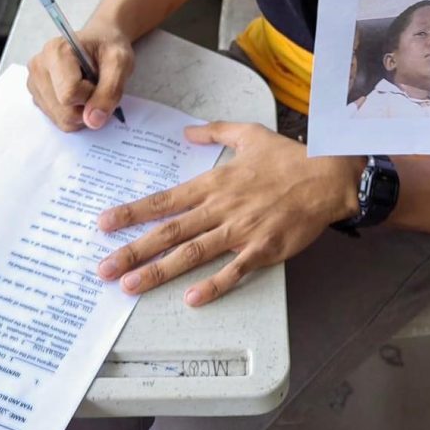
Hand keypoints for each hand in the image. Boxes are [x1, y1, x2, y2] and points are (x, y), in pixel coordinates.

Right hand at [26, 26, 133, 131]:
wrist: (100, 41)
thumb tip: (93, 121)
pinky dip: (74, 113)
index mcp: (55, 51)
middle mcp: (38, 67)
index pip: (69, 94)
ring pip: (60, 119)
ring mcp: (34, 82)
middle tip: (97, 86)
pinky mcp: (36, 95)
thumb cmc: (109, 47)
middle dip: (88, 107)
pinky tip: (79, 94)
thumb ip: (110, 91)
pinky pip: (57, 119)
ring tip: (88, 88)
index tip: (101, 80)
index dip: (92, 96)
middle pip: (63, 111)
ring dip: (82, 111)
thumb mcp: (120, 63)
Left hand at [95, 123, 361, 304]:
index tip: (105, 224)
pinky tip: (191, 298)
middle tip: (103, 267)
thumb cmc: (288, 157)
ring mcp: (241, 230)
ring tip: (130, 285)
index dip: (133, 212)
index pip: (165, 200)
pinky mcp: (262, 249)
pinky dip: (213, 285)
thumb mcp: (249, 133)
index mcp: (214, 182)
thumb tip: (187, 131)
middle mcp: (221, 207)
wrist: (326, 176)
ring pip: (192, 253)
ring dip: (159, 271)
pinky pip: (233, 270)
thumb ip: (214, 131)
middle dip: (133, 250)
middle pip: (170, 231)